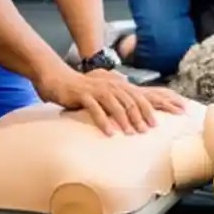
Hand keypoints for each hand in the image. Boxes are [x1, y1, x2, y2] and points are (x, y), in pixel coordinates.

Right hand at [35, 67, 184, 135]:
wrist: (58, 79)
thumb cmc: (82, 89)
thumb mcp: (103, 92)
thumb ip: (117, 98)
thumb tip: (131, 111)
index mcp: (117, 85)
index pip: (138, 97)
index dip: (148, 110)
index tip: (156, 125)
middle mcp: (110, 85)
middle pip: (130, 101)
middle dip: (140, 117)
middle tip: (146, 132)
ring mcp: (97, 89)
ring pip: (115, 105)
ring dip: (124, 120)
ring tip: (130, 134)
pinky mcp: (83, 95)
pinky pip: (96, 109)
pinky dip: (104, 121)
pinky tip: (109, 132)